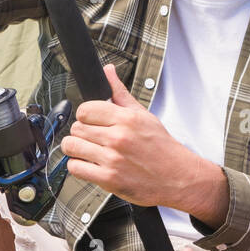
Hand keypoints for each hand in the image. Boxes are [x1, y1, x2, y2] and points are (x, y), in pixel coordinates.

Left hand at [62, 64, 213, 211]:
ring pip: (71, 147)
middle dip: (82, 132)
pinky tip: (91, 164)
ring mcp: (112, 159)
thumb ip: (121, 93)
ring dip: (76, 149)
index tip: (92, 121)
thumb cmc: (162, 148)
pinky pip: (75, 168)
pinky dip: (79, 166)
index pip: (85, 109)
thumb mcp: (144, 115)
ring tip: (89, 150)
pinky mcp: (108, 179)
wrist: (178, 176)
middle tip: (93, 137)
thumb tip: (108, 72)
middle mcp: (118, 138)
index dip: (86, 115)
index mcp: (127, 119)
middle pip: (76, 128)